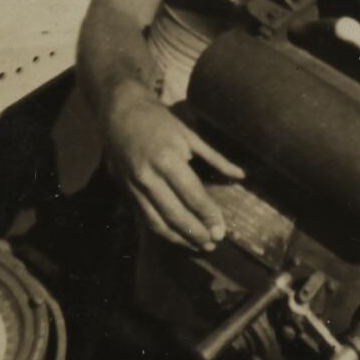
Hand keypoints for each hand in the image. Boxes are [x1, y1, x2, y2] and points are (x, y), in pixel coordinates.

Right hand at [104, 90, 243, 249]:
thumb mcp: (189, 134)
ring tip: (200, 247)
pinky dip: (163, 232)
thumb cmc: (158, 120)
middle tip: (214, 242)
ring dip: (181, 238)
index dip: (208, 215)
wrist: (118, 112)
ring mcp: (135, 186)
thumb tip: (241, 176)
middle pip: (176, 213)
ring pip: (159, 221)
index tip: (221, 229)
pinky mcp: (127, 192)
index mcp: (168, 159)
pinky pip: (146, 218)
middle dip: (197, 232)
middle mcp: (150, 177)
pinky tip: (178, 238)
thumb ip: (215, 157)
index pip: (192, 195)